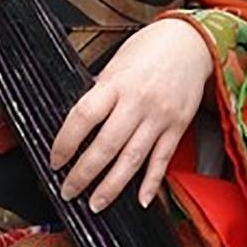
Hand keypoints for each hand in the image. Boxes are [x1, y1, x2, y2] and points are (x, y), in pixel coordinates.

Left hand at [49, 17, 214, 211]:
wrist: (192, 42)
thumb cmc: (150, 49)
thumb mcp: (117, 64)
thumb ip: (101, 94)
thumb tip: (81, 125)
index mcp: (116, 83)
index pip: (84, 117)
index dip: (65, 143)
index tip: (55, 160)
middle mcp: (137, 102)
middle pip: (106, 146)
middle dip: (84, 174)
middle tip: (68, 191)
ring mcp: (159, 117)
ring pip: (132, 159)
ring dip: (112, 187)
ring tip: (95, 204)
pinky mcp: (177, 127)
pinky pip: (162, 160)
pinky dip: (151, 183)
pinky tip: (141, 200)